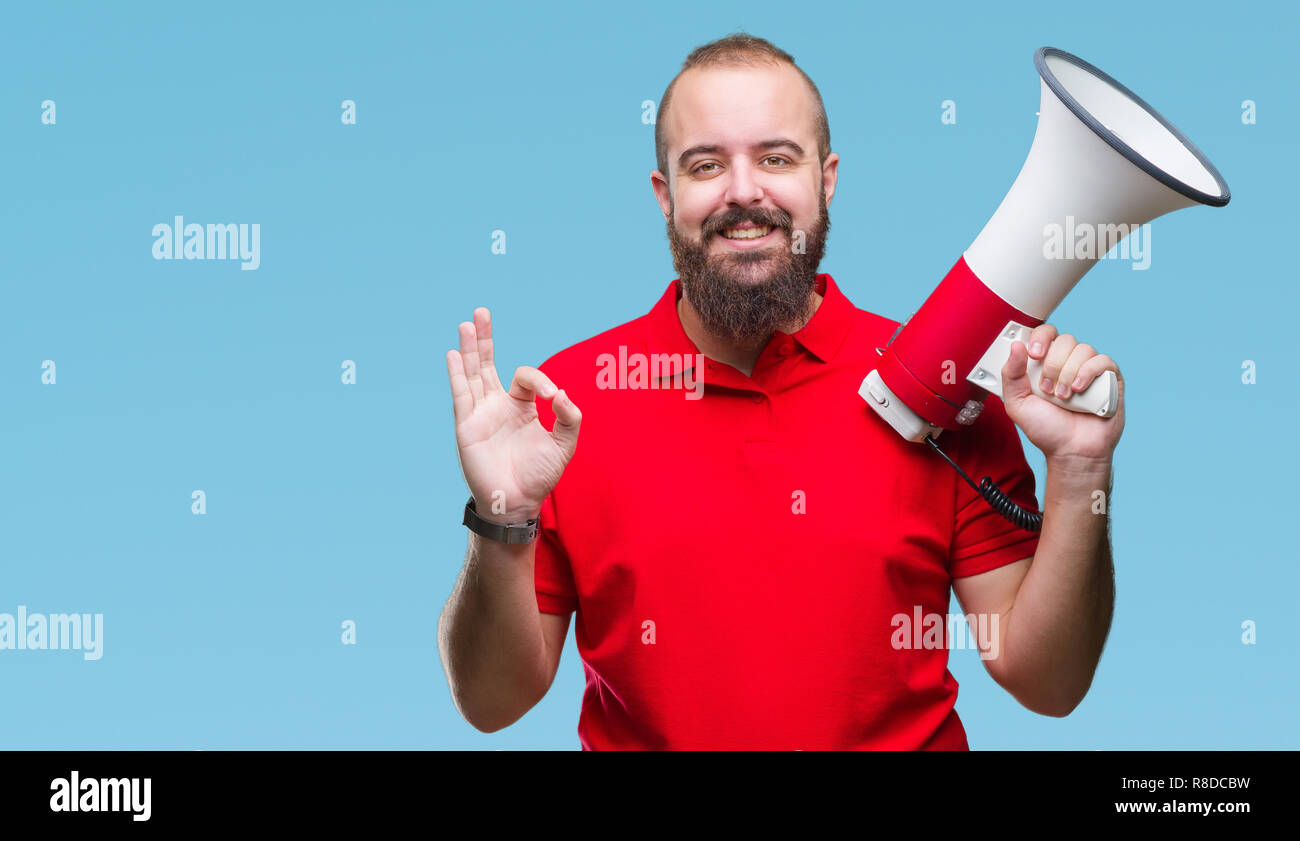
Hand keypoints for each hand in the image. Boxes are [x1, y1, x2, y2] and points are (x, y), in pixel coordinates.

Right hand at [446, 307, 580, 523]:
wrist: (518, 502)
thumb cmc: (539, 477)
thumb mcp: (564, 445)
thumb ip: (570, 418)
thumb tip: (560, 393)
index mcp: (521, 407)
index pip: (525, 377)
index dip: (540, 380)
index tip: (551, 395)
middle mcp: (497, 406)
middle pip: (487, 364)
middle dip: (484, 339)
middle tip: (481, 312)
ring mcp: (480, 414)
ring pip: (472, 374)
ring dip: (468, 349)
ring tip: (467, 323)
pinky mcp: (467, 426)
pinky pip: (461, 395)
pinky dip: (457, 375)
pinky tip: (453, 354)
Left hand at [1000, 324, 1123, 464]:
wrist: (1071, 451)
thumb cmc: (1046, 429)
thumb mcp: (1017, 404)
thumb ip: (1010, 375)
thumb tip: (1016, 346)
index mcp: (1046, 364)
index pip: (1046, 333)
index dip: (1040, 338)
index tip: (1034, 355)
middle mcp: (1068, 363)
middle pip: (1065, 340)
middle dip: (1053, 364)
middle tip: (1047, 389)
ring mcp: (1090, 369)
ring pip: (1083, 349)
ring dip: (1069, 373)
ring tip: (1063, 397)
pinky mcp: (1109, 378)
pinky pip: (1102, 361)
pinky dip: (1089, 373)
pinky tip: (1079, 391)